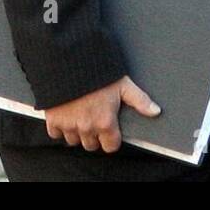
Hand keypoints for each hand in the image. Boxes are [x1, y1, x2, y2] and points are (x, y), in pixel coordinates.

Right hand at [44, 75, 159, 152]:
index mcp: (105, 122)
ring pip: (74, 141)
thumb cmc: (97, 72)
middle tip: (95, 120)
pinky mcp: (53, 120)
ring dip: (78, 132)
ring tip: (81, 117)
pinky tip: (66, 115)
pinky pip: (56, 134)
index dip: (112, 139)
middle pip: (92, 145)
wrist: (69, 63)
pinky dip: (60, 128)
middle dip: (94, 136)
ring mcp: (69, 125)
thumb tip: (156, 111)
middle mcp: (87, 128)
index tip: (111, 130)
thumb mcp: (123, 84)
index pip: (110, 146)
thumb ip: (140, 100)